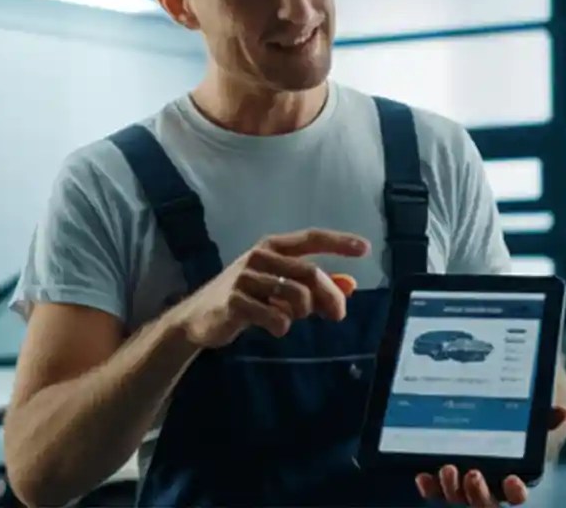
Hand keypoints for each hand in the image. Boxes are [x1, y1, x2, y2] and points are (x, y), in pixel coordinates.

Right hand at [175, 229, 369, 347]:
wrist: (200, 318)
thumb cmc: (247, 297)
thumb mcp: (281, 288)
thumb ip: (315, 286)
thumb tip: (351, 285)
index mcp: (273, 247)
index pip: (311, 238)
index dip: (338, 241)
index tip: (365, 248)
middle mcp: (260, 256)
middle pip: (310, 273)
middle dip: (330, 296)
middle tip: (338, 315)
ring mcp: (245, 277)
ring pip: (296, 295)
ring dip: (302, 313)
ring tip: (291, 318)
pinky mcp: (234, 301)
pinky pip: (274, 316)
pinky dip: (282, 325)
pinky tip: (274, 327)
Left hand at [415, 406, 565, 506]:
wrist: (485, 428)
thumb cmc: (512, 433)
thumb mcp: (527, 426)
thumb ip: (544, 421)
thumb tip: (562, 413)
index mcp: (511, 480)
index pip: (517, 494)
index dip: (515, 491)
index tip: (512, 479)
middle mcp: (487, 489)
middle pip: (484, 503)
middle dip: (478, 493)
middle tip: (474, 474)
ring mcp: (463, 488)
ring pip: (458, 499)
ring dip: (452, 488)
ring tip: (448, 469)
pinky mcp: (442, 483)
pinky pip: (434, 493)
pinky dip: (429, 487)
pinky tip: (423, 476)